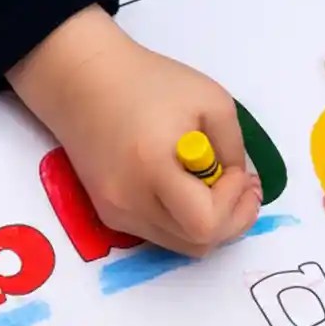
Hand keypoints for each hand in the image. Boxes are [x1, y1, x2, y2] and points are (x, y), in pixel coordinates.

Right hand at [9, 6, 261, 256]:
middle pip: (197, 244)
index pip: (205, 223)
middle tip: (242, 187)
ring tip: (215, 186)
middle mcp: (130, 201)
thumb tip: (237, 184)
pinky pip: (159, 233)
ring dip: (208, 223)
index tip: (238, 171)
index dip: (233, 204)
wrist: (83, 81)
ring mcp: (116, 213)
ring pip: (181, 245)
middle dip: (231, 220)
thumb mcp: (211, 100)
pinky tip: (184, 187)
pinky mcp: (109, 216)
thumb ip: (234, 148)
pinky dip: (182, 219)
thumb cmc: (149, 82)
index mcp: (152, 168)